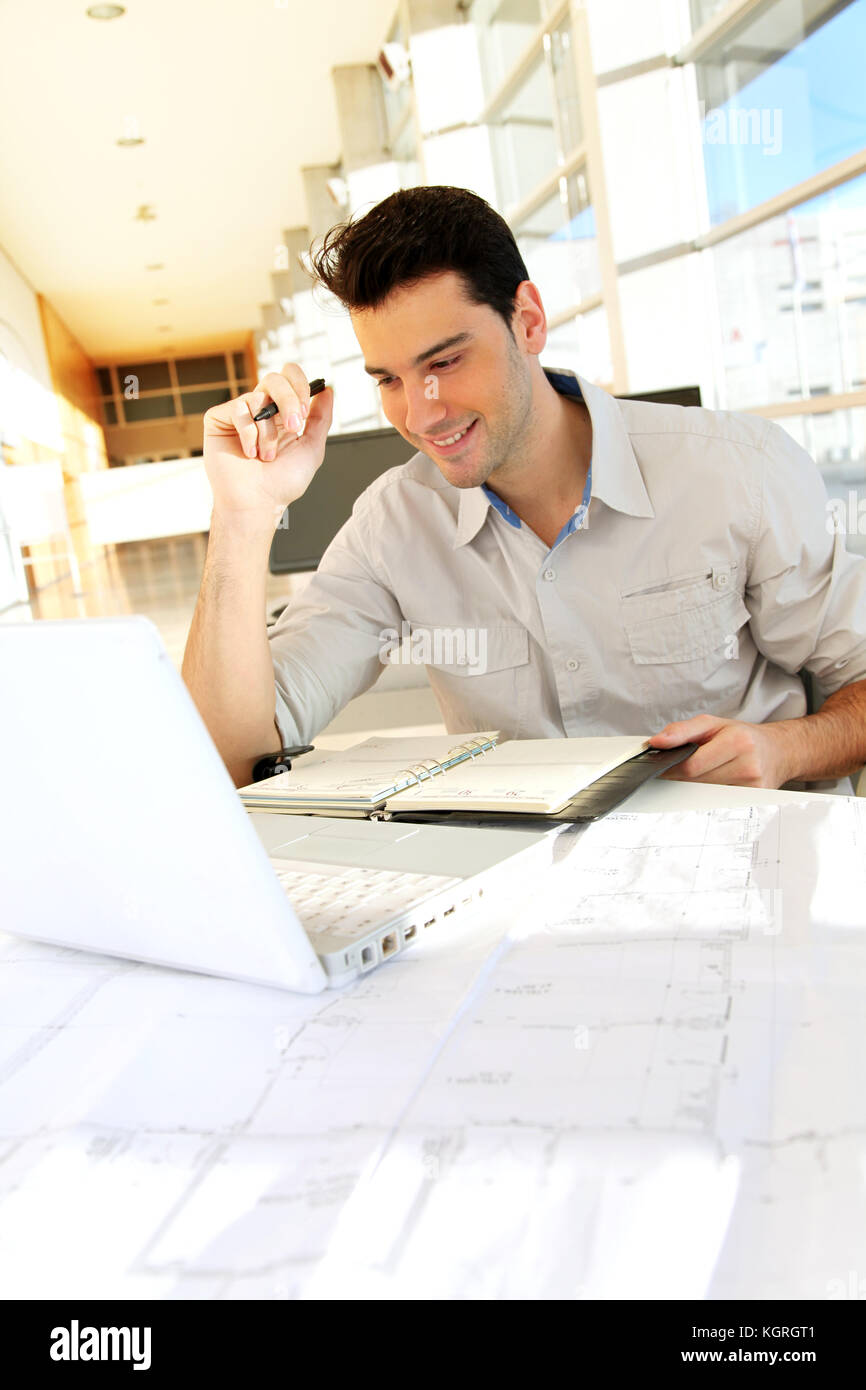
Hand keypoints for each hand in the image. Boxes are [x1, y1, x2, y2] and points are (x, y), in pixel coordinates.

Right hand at [202, 362, 333, 526]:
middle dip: (289, 401)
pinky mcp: (218, 420)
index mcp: (282, 413)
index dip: (300, 384)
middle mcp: (260, 410)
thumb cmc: (281, 484)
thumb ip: (321, 418)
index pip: (290, 377)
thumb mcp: (311, 449)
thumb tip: (328, 390)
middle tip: (293, 427)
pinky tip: (248, 453)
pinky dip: (248, 433)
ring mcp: (239, 414)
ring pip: (257, 398)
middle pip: (275, 379)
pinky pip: (237, 409)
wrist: (257, 503)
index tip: (305, 410)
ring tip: (265, 456)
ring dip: (268, 432)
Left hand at [649, 714, 792, 788]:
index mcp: (737, 742)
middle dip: (681, 777)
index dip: (670, 768)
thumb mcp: (712, 723)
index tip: (660, 766)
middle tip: (679, 768)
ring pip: (706, 794)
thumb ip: (681, 731)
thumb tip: (656, 742)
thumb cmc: (743, 736)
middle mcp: (748, 766)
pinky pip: (719, 802)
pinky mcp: (754, 801)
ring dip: (695, 786)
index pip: (692, 765)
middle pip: (696, 783)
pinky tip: (715, 783)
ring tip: (703, 772)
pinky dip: (710, 794)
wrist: (778, 751)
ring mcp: (752, 787)